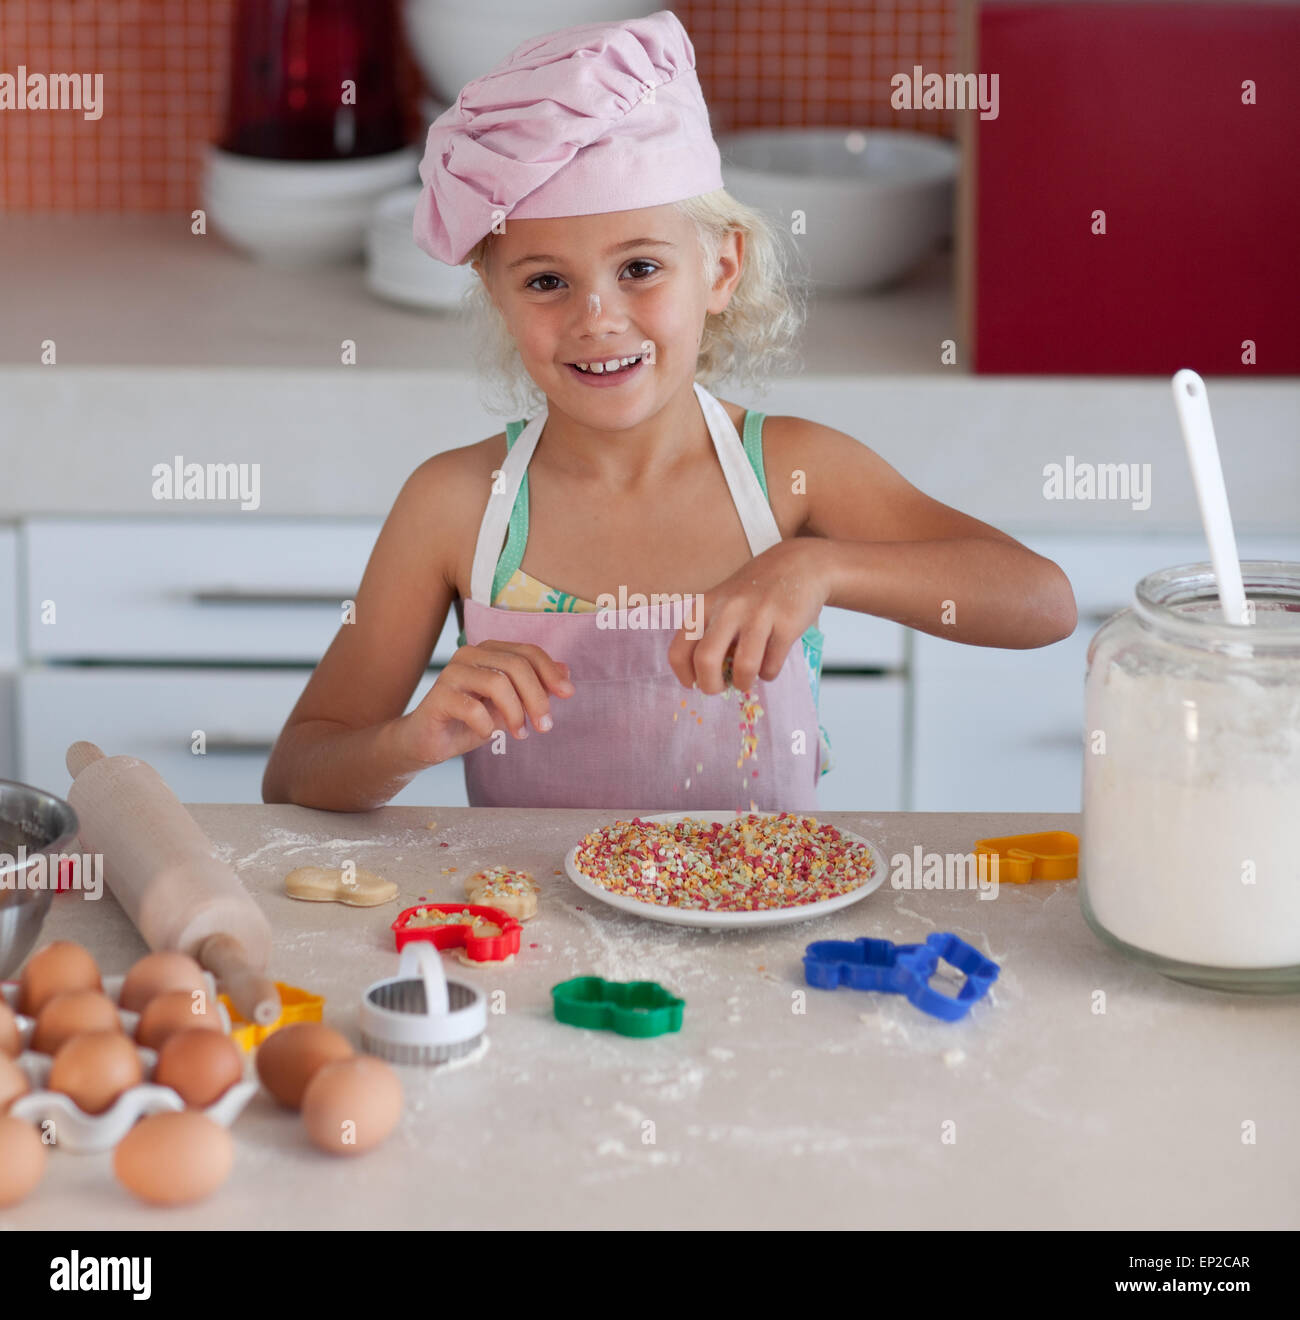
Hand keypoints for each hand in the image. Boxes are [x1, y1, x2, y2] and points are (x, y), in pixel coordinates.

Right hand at [400, 641, 573, 765]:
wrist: (427, 741)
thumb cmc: (470, 720)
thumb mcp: (510, 704)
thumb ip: (534, 686)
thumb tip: (566, 671)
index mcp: (489, 651)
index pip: (528, 652)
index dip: (551, 671)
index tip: (568, 694)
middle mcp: (469, 654)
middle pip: (516, 666)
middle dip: (537, 697)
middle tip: (545, 726)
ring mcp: (452, 673)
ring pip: (497, 683)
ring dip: (515, 713)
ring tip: (520, 734)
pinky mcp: (439, 696)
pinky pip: (473, 708)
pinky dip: (487, 725)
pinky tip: (488, 735)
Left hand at [668, 538, 832, 693]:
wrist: (801, 563)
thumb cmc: (756, 589)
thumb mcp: (723, 601)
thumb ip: (710, 632)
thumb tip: (704, 676)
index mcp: (706, 605)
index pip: (678, 650)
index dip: (684, 675)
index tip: (694, 683)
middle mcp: (728, 609)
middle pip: (705, 661)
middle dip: (710, 686)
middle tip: (720, 688)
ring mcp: (759, 615)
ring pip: (743, 668)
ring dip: (744, 683)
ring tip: (747, 679)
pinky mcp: (786, 624)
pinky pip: (771, 666)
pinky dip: (768, 674)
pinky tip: (769, 664)